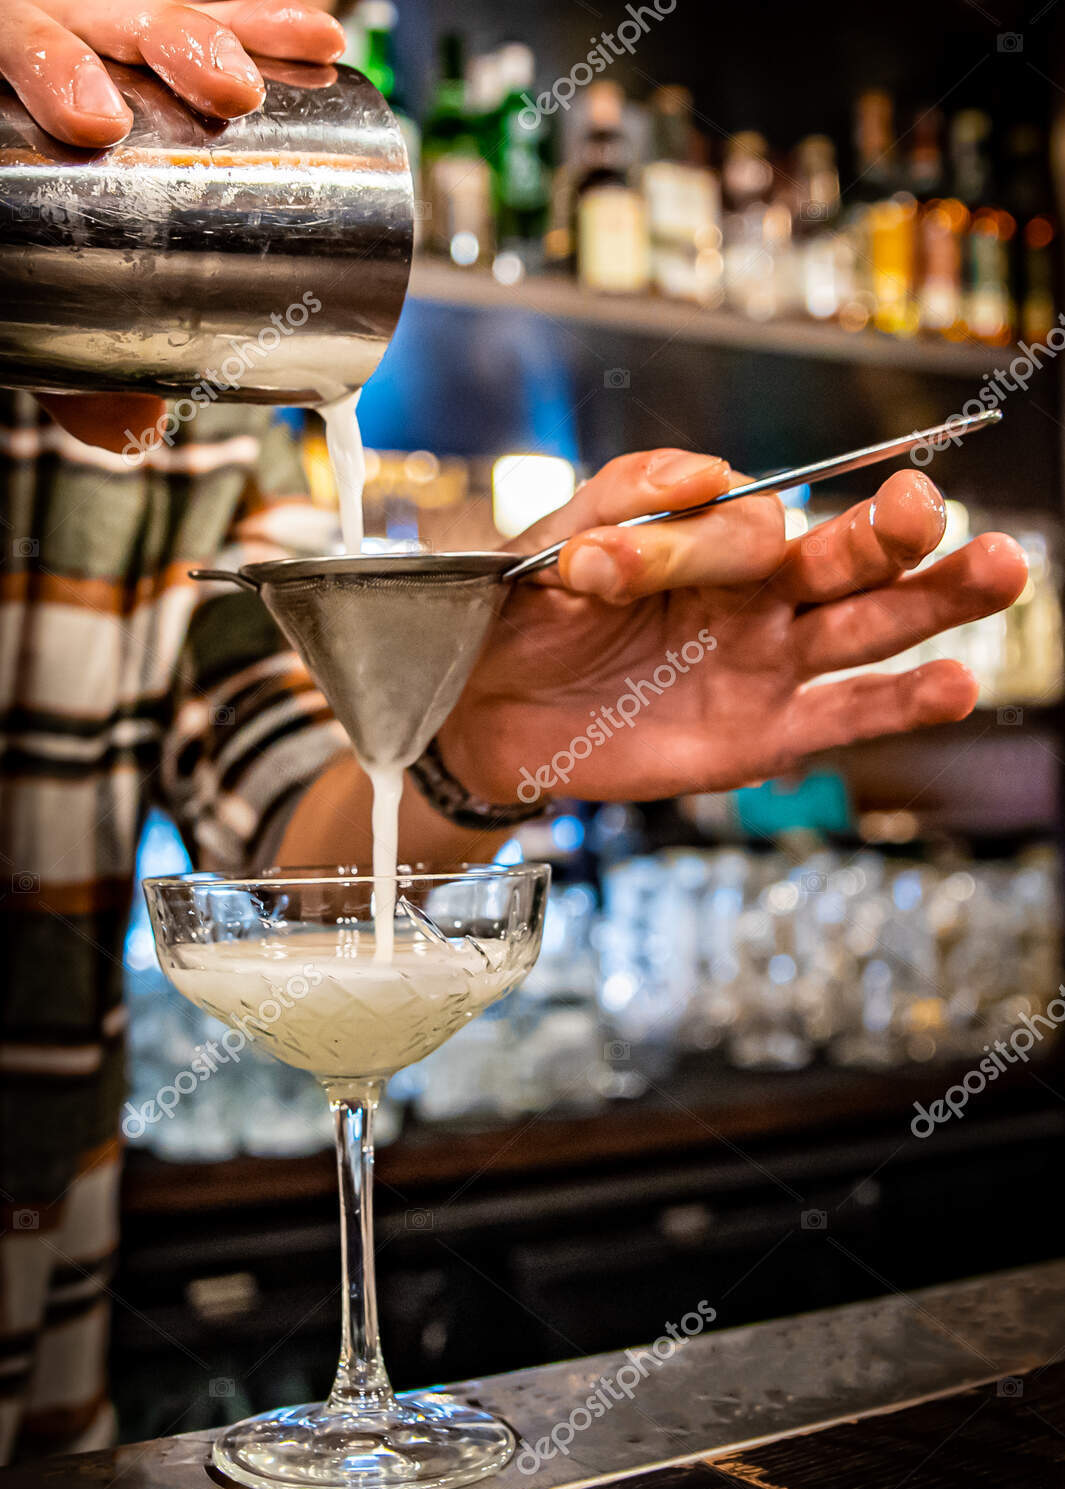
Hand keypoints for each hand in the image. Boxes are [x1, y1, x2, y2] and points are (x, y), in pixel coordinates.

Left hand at [8, 2, 342, 446]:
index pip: (15, 37)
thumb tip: (138, 430)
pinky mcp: (164, 47)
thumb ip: (62, 356)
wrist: (29, 204)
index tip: (96, 123)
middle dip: (171, 41)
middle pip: (105, 10)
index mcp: (0, 85)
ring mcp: (108, 33)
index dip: (53, 62)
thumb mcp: (23, 301)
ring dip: (232, 33)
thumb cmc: (24, 250)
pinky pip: (226, 14)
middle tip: (221, 92)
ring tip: (272, 82)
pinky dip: (271, 27)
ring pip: (167, 6)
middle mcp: (52, 37)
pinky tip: (322, 42)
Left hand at [440, 450, 1028, 804]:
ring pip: (868, 626)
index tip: (602, 566)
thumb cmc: (523, 615)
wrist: (483, 710)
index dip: (701, 538)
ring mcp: (767, 664)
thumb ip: (625, 502)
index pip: (755, 518)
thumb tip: (702, 475)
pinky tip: (954, 683)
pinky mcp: (761, 736)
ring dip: (934, 599)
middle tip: (921, 508)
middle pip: (849, 555)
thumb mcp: (553, 543)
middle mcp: (758, 594)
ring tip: (997, 569)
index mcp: (713, 537)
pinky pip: (840, 717)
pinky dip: (898, 704)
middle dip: (891, 531)